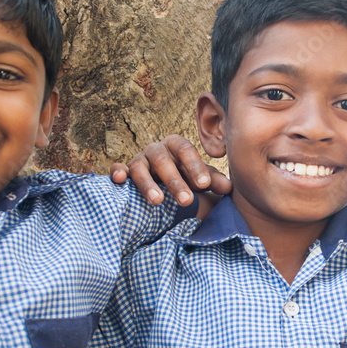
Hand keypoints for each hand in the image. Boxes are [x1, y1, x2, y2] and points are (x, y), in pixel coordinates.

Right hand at [109, 134, 231, 205]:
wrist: (164, 187)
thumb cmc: (185, 180)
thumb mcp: (200, 181)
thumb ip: (214, 182)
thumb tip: (229, 188)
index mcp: (177, 146)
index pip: (186, 150)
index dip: (195, 166)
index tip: (205, 185)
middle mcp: (156, 150)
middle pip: (163, 161)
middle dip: (175, 181)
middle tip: (187, 201)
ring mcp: (138, 159)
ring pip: (140, 167)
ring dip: (148, 184)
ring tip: (158, 201)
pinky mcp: (124, 171)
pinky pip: (117, 168)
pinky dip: (117, 172)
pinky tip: (119, 180)